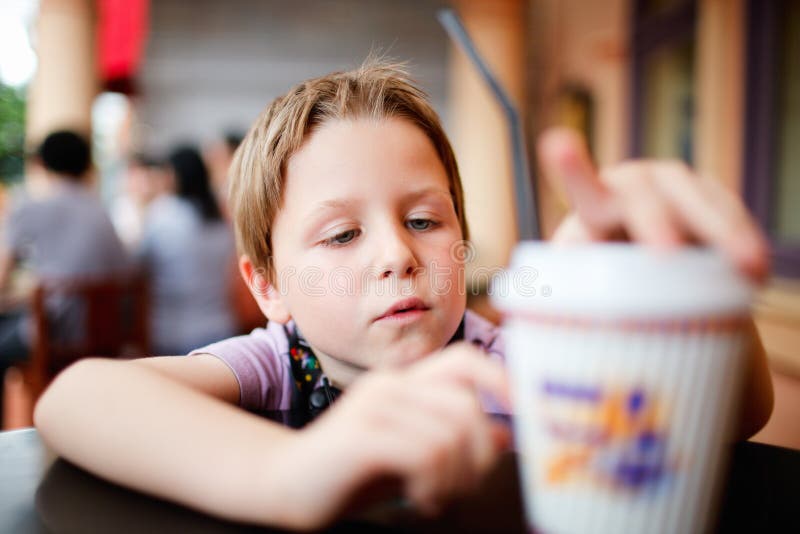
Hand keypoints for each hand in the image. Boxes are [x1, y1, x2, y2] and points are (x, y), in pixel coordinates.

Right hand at [280, 343, 509, 528]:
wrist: (284, 484)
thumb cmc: (350, 472)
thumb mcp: (409, 454)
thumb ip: (451, 440)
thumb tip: (505, 436)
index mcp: (403, 383)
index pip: (463, 361)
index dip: (501, 378)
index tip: (523, 410)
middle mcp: (390, 385)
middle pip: (467, 406)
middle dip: (481, 454)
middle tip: (464, 485)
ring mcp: (374, 406)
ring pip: (451, 434)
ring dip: (457, 478)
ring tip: (437, 496)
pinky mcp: (362, 435)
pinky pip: (426, 454)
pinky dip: (435, 485)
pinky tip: (420, 499)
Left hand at [537, 128, 769, 280]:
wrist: (646, 262)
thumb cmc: (604, 274)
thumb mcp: (580, 282)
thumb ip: (567, 289)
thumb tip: (546, 311)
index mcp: (595, 203)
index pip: (580, 185)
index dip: (571, 166)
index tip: (557, 144)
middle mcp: (635, 184)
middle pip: (644, 196)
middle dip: (656, 222)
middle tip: (665, 254)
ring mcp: (678, 186)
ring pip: (699, 201)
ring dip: (723, 233)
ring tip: (747, 267)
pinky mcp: (712, 198)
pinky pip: (731, 215)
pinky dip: (743, 241)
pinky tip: (757, 271)